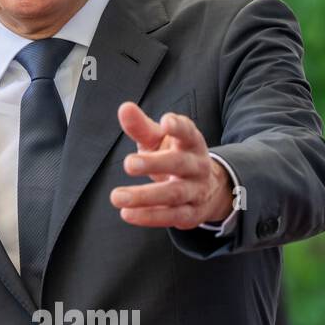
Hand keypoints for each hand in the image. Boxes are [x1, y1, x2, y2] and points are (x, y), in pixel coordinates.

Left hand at [109, 101, 232, 229]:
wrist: (207, 188)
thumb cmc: (173, 155)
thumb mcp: (159, 140)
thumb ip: (141, 127)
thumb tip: (124, 108)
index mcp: (191, 143)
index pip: (188, 132)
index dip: (179, 127)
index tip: (165, 122)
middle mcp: (197, 166)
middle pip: (179, 164)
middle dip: (154, 164)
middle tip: (128, 164)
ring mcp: (196, 191)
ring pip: (174, 194)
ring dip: (145, 196)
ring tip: (116, 197)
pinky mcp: (191, 214)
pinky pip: (172, 217)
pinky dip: (150, 216)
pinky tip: (128, 214)